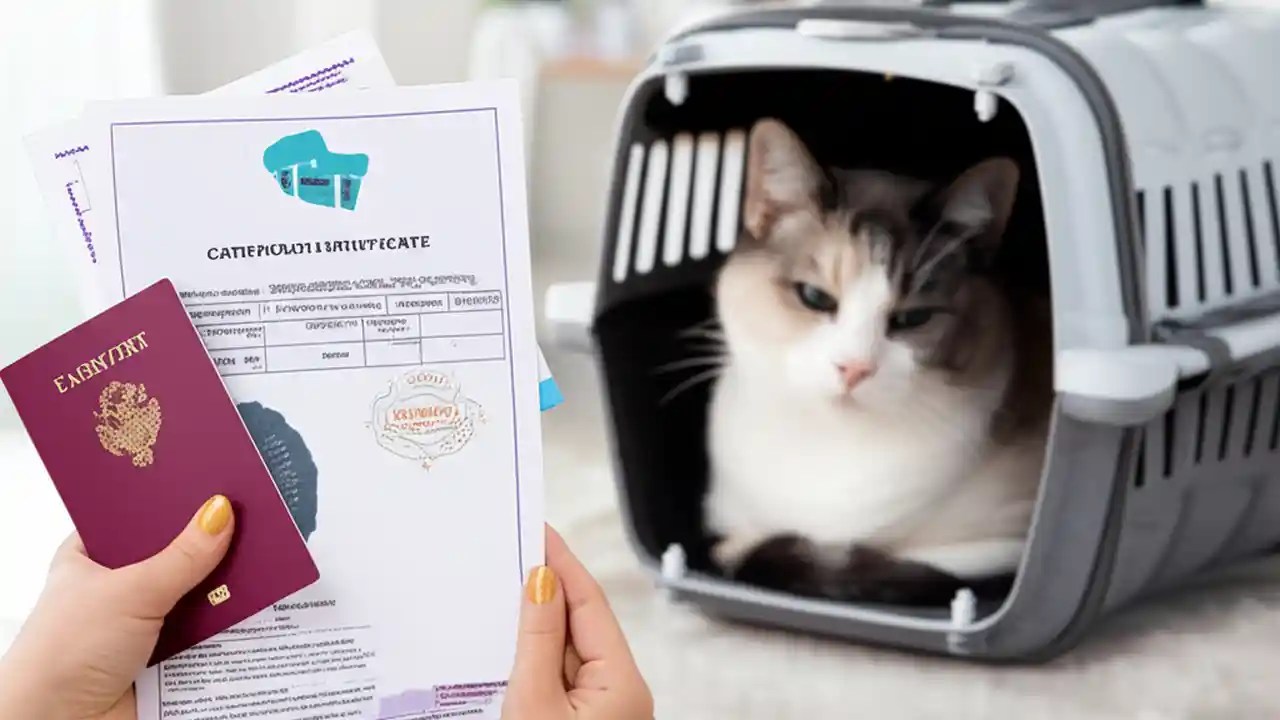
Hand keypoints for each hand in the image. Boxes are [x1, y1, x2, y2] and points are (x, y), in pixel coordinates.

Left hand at [0, 495, 234, 719]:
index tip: (218, 483)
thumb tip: (221, 511)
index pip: (140, 514)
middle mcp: (116, 585)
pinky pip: (205, 631)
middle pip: (175, 553)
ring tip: (264, 560)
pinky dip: (226, 624)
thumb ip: (183, 555)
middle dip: (209, 545)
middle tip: (253, 519)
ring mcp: (142, 621)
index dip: (176, 500)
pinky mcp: (164, 655)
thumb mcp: (131, 591)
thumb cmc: (68, 652)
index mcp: (91, 555)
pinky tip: (257, 605)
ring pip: (194, 593)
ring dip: (222, 587)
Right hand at [502, 526, 652, 719]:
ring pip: (567, 652)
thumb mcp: (534, 701)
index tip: (538, 531)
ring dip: (536, 626)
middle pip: (581, 625)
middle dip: (546, 590)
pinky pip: (558, 678)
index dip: (563, 564)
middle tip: (512, 553)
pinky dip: (535, 658)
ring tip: (502, 592)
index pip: (591, 604)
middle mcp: (620, 691)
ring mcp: (602, 708)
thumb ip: (538, 640)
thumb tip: (542, 582)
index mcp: (622, 681)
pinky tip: (508, 645)